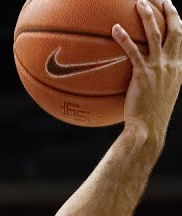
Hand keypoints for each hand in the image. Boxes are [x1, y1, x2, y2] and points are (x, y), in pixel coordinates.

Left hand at [113, 0, 181, 147]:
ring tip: (140, 3)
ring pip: (155, 34)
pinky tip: (114, 28)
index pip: (181, 40)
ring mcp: (159, 68)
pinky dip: (124, 38)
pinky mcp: (143, 74)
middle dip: (170, 12)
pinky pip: (133, 51)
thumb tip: (144, 78)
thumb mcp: (159, 96)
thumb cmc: (149, 117)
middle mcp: (172, 64)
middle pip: (175, 30)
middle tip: (163, 0)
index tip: (174, 13)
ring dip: (148, 16)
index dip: (179, 24)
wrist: (148, 129)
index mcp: (178, 68)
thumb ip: (156, 82)